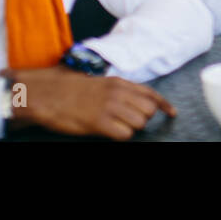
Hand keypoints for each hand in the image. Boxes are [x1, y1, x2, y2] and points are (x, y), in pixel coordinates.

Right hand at [5, 65, 175, 139]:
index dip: (164, 105)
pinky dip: (120, 136)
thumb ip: (120, 90)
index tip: (172, 113)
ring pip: (139, 123)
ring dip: (130, 128)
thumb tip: (135, 101)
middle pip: (148, 111)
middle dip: (141, 119)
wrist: (48, 94)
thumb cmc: (72, 90)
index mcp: (119, 83)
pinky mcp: (99, 122)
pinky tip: (109, 132)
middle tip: (126, 121)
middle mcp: (118, 93)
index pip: (151, 93)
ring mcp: (109, 107)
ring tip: (114, 126)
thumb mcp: (100, 84)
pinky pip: (124, 134)